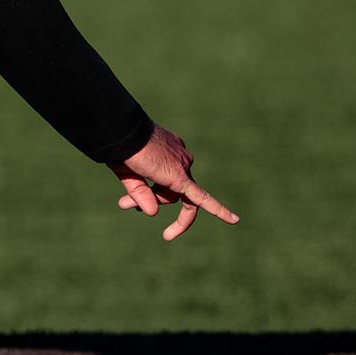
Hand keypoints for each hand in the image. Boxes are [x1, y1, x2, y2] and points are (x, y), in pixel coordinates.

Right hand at [108, 123, 238, 242]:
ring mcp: (182, 166)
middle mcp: (181, 157)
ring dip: (152, 202)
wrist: (122, 134)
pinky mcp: (180, 178)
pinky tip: (234, 220)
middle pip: (173, 189)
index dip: (149, 192)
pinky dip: (218, 210)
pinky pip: (202, 198)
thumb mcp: (128, 173)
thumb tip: (153, 213)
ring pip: (176, 196)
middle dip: (152, 198)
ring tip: (124, 204)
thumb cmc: (121, 148)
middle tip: (124, 204)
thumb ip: (140, 193)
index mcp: (170, 151)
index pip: (166, 178)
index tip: (127, 201)